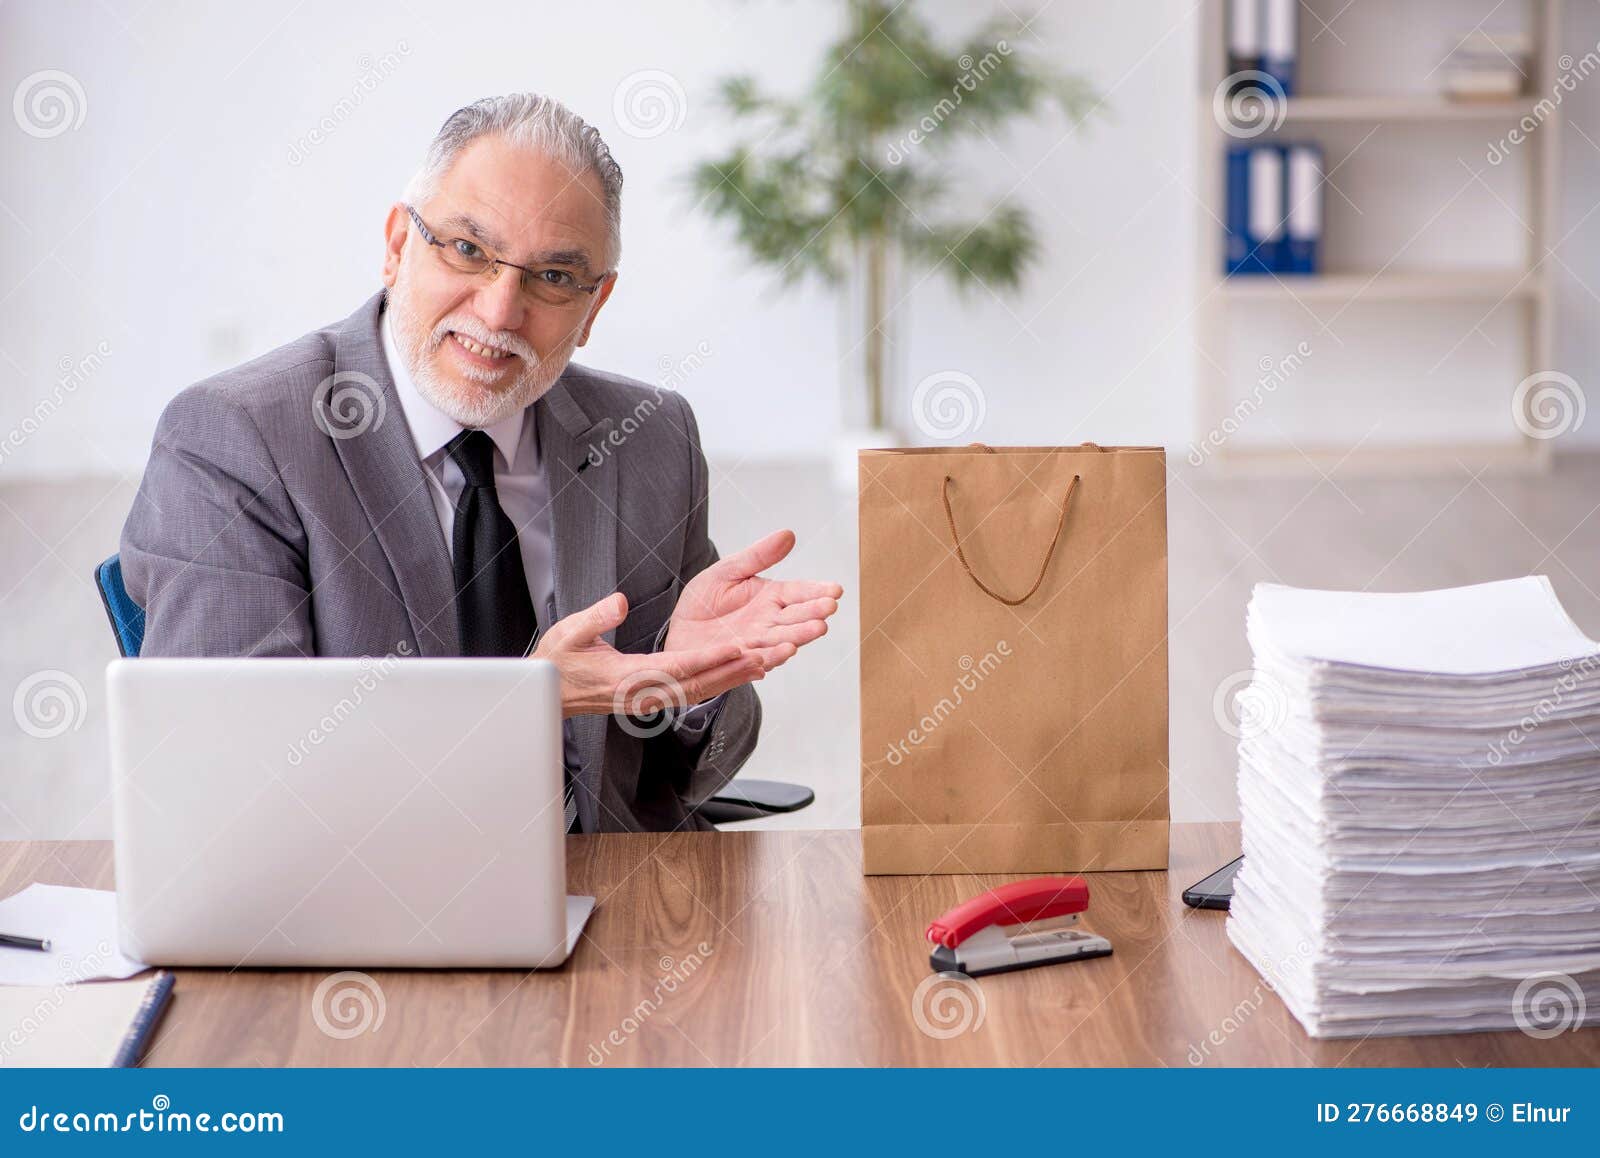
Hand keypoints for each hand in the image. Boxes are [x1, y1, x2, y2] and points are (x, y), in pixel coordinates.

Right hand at [533, 592, 763, 718]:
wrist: (547, 695)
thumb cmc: (556, 662)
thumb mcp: (569, 632)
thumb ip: (596, 617)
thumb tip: (620, 602)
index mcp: (626, 678)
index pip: (677, 667)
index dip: (710, 657)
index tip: (738, 648)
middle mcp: (644, 693)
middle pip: (699, 683)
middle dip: (736, 670)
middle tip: (769, 656)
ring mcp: (649, 700)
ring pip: (700, 690)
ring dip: (734, 677)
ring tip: (766, 662)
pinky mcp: (651, 699)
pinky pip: (691, 691)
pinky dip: (718, 682)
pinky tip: (738, 672)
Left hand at [664, 529, 843, 670]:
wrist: (679, 630)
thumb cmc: (705, 600)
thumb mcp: (729, 571)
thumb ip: (758, 556)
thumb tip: (789, 534)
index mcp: (771, 597)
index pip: (799, 593)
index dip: (817, 591)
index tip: (836, 589)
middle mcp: (770, 622)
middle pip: (796, 617)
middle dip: (814, 613)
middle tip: (830, 607)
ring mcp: (757, 643)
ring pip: (783, 639)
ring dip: (801, 635)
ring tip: (817, 628)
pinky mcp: (741, 661)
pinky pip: (759, 659)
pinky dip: (773, 656)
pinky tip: (787, 650)